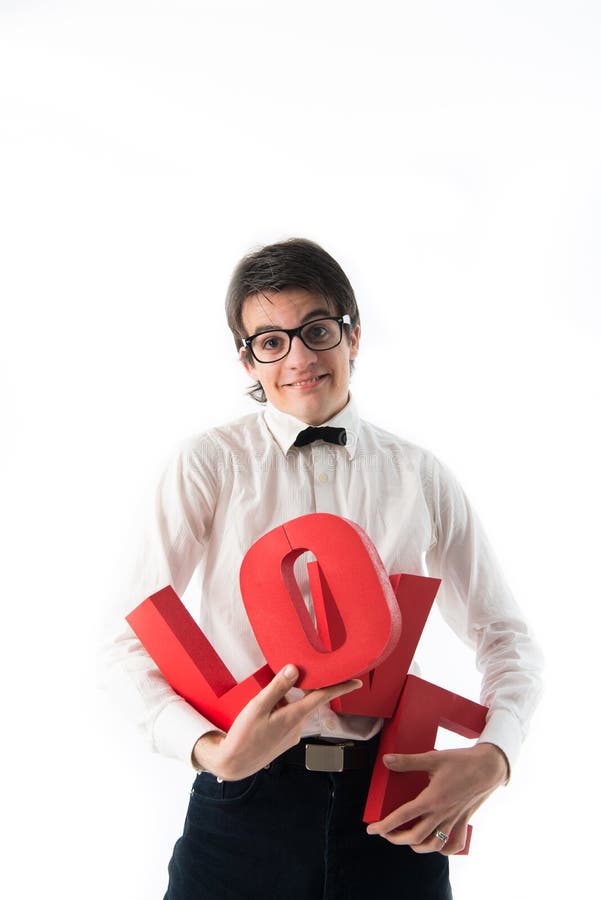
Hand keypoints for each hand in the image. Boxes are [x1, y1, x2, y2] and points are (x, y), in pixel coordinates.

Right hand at [192, 664, 361, 780]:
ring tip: (261, 705)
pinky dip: (279, 712)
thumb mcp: (257, 707)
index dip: (341, 688)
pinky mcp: (285, 741)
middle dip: (298, 689)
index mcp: (295, 716)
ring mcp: (292, 735)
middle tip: (286, 680)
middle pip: (306, 699)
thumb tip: (295, 669)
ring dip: (283, 702)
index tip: (357, 682)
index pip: (323, 697)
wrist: (234, 765)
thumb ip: (277, 687)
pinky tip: (263, 715)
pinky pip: (288, 719)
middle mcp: (298, 726)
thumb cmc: (244, 736)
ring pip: (294, 709)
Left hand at [366, 742, 508, 854]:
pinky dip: (444, 849)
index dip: (385, 825)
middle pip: (415, 837)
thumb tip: (386, 761)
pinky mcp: (464, 821)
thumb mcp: (432, 758)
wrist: (489, 767)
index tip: (372, 829)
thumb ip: (408, 761)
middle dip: (396, 838)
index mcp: (432, 800)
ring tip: (406, 839)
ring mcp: (454, 820)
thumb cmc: (461, 761)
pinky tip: (436, 845)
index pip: (402, 817)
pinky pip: (454, 844)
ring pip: (434, 845)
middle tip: (385, 833)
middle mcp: (442, 814)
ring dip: (417, 846)